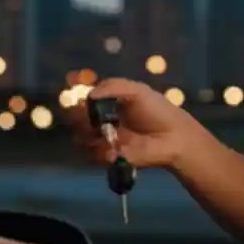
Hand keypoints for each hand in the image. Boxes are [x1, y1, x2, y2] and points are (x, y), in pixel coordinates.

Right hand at [68, 78, 203, 170]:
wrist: (173, 137)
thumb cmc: (157, 111)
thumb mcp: (137, 91)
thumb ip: (113, 86)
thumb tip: (90, 94)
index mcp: (107, 102)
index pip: (82, 98)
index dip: (74, 95)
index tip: (70, 91)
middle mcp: (101, 121)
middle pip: (75, 118)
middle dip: (76, 115)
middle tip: (86, 115)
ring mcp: (103, 140)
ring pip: (79, 136)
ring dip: (85, 133)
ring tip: (100, 130)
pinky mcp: (108, 157)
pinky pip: (91, 154)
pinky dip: (97, 149)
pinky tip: (111, 146)